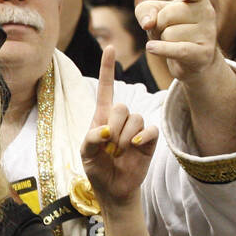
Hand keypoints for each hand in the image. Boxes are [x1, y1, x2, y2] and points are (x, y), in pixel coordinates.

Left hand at [82, 46, 158, 208]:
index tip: (109, 47)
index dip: (107, 68)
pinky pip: (150, 129)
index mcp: (101, 117)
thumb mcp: (85, 154)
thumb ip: (89, 139)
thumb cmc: (97, 168)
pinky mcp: (149, 139)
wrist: (113, 188)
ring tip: (118, 152)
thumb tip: (105, 131)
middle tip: (108, 147)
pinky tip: (136, 146)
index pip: (105, 88)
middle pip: (121, 107)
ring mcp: (135, 128)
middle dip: (113, 127)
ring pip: (134, 118)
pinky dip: (142, 137)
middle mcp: (120, 119)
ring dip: (124, 137)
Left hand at [135, 0, 219, 81]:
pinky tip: (151, 48)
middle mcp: (206, 12)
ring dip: (163, 40)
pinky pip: (174, 48)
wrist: (191, 59)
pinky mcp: (202, 52)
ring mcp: (207, 33)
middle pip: (166, 15)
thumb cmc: (171, 29)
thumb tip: (148, 23)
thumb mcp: (154, 15)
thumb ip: (144, 11)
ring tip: (175, 42)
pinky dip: (161, 49)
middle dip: (159, 25)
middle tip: (168, 30)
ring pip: (167, 34)